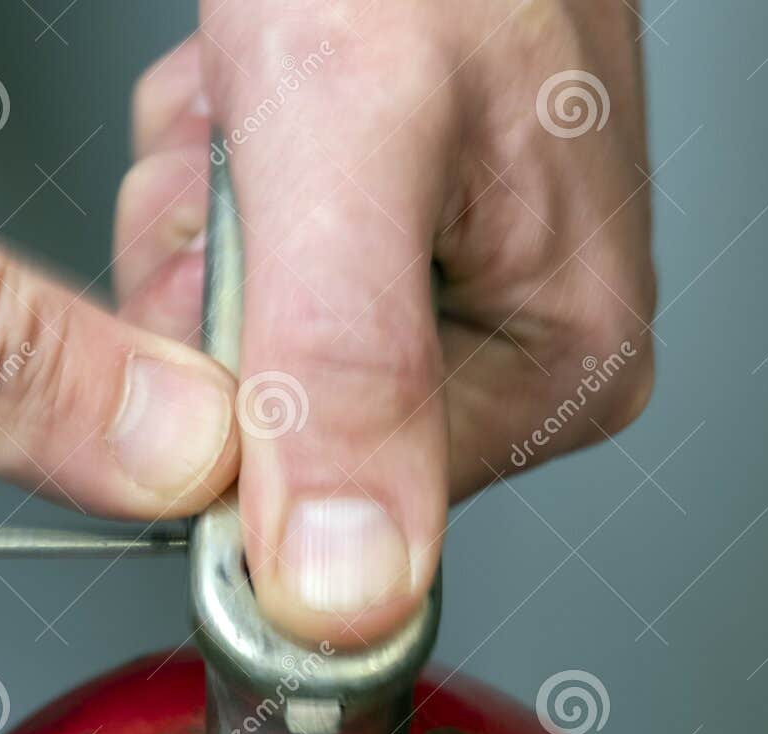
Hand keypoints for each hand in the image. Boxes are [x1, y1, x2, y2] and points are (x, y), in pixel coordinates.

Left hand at [116, 0, 654, 646]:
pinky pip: (234, 267)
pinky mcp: (370, 242)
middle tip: (255, 175)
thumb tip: (349, 591)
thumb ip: (344, 375)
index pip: (339, 513)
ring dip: (207, 221)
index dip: (239, 424)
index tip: (221, 306)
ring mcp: (436, 290)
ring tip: (263, 118)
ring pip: (237, 341)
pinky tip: (255, 109)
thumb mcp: (351, 145)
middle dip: (219, 291)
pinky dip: (210, 184)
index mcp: (559, 364)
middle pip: (275, 426)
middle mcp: (511, 344)